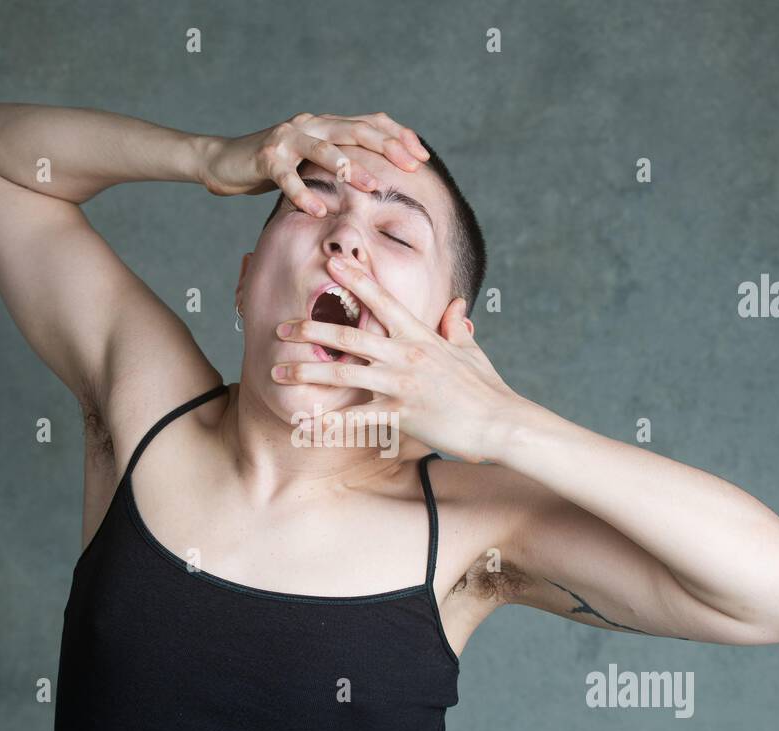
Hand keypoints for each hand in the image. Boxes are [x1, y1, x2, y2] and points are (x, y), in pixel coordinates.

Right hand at [198, 112, 429, 214]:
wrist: (225, 162)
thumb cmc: (274, 168)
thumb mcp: (313, 164)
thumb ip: (340, 165)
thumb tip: (379, 181)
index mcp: (326, 124)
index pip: (370, 123)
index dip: (398, 136)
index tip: (422, 157)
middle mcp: (311, 124)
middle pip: (355, 130)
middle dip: (387, 148)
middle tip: (411, 167)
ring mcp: (287, 138)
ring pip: (325, 149)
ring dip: (351, 169)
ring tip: (374, 187)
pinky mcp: (266, 157)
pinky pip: (288, 177)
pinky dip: (304, 194)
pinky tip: (319, 210)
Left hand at [272, 255, 521, 461]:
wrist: (501, 421)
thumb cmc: (487, 389)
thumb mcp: (471, 352)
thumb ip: (457, 329)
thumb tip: (457, 307)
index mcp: (420, 335)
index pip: (382, 299)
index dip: (355, 277)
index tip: (332, 259)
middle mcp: (405, 354)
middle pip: (348, 334)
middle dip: (310, 328)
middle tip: (281, 326)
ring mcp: (401, 383)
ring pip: (342, 372)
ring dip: (305, 371)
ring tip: (277, 370)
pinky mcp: (400, 414)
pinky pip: (354, 418)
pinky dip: (327, 422)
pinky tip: (303, 423)